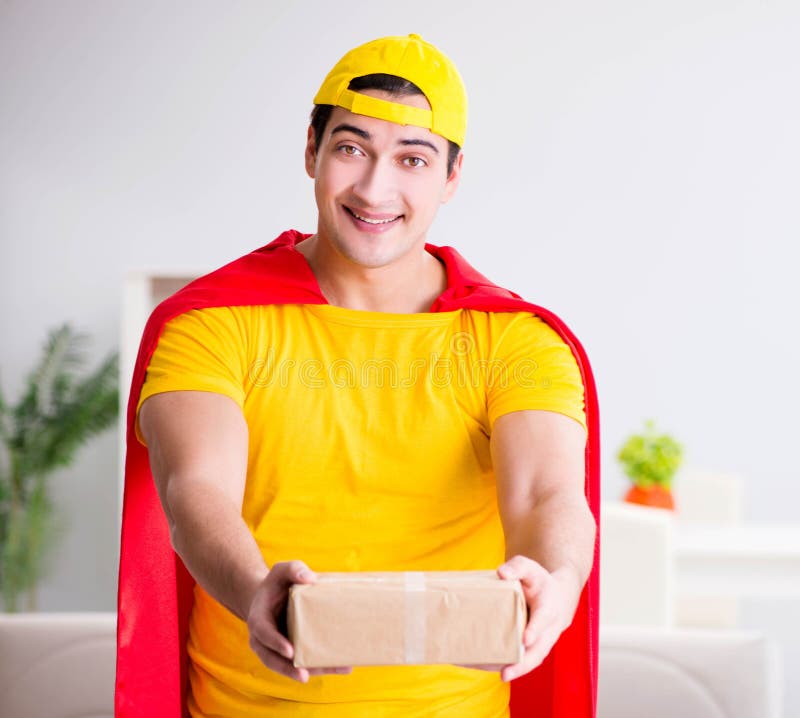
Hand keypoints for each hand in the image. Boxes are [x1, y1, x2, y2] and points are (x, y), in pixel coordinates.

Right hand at [245, 560, 351, 682]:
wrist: (272, 596)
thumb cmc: (277, 583)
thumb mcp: (282, 570)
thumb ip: (294, 569)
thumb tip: (311, 578)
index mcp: (259, 619)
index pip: (264, 633)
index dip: (275, 643)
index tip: (290, 651)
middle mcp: (265, 640)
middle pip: (274, 659)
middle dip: (289, 669)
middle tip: (304, 675)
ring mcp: (279, 649)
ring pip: (292, 666)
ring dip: (313, 670)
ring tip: (338, 669)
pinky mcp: (293, 652)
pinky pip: (305, 662)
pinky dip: (322, 666)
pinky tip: (344, 666)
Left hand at [496, 555, 581, 681]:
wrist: (560, 596)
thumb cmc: (540, 582)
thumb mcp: (531, 568)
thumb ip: (517, 567)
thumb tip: (501, 573)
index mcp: (549, 606)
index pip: (543, 619)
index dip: (535, 629)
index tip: (526, 639)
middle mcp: (550, 628)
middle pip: (540, 649)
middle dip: (524, 663)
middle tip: (506, 673)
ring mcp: (545, 641)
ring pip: (535, 660)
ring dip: (518, 670)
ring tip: (499, 676)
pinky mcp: (538, 648)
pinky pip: (528, 661)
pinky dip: (514, 668)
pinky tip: (493, 669)